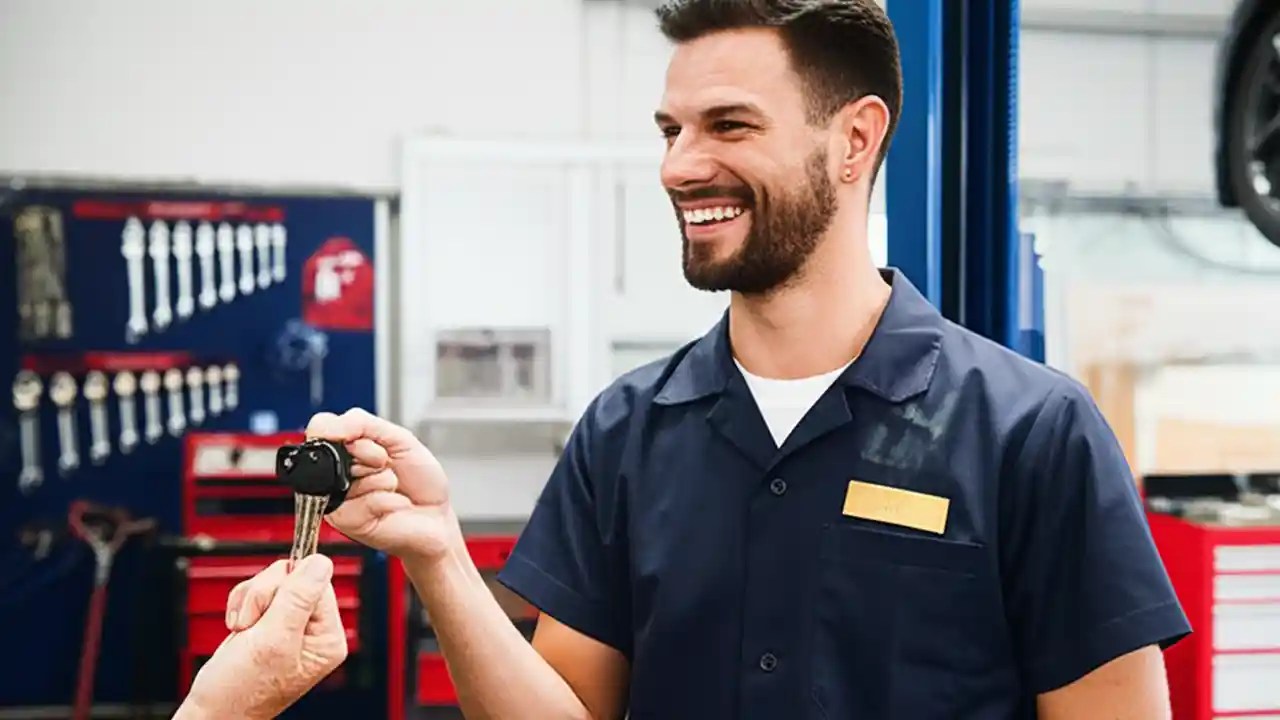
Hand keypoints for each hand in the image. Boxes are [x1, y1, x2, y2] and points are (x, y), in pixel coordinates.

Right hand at [175, 555, 347, 719]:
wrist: (212, 711)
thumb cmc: (240, 690)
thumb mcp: (272, 639)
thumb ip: (298, 598)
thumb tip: (320, 562)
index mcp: (328, 638)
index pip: (317, 582)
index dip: (287, 589)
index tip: (266, 613)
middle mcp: (315, 630)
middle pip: (295, 578)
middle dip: (263, 596)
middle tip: (252, 626)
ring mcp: (292, 625)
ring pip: (274, 582)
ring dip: (250, 602)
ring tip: (244, 630)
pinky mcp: (271, 621)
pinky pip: (258, 592)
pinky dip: (242, 605)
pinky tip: (239, 629)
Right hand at [306, 408, 462, 563]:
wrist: (436, 517)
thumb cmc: (418, 479)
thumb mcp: (399, 438)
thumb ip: (362, 424)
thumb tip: (327, 426)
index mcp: (345, 449)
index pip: (322, 426)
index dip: (348, 432)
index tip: (377, 445)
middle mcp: (336, 473)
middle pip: (336, 451)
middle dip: (374, 456)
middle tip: (388, 466)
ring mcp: (337, 497)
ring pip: (351, 477)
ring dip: (384, 480)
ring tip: (391, 488)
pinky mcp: (345, 521)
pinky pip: (364, 501)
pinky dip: (388, 500)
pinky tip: (394, 504)